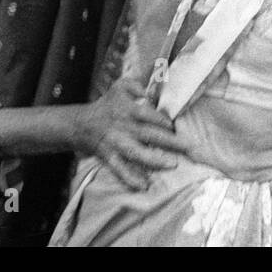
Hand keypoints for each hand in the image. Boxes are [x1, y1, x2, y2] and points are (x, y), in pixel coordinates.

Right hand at [73, 78, 191, 190]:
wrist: (82, 124)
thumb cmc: (107, 105)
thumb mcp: (120, 86)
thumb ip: (136, 84)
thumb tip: (149, 92)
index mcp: (129, 110)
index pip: (150, 116)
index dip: (165, 122)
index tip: (177, 128)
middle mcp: (125, 128)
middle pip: (150, 135)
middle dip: (171, 142)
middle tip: (190, 147)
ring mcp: (118, 144)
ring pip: (137, 154)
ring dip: (155, 160)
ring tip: (173, 165)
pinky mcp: (110, 157)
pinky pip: (120, 170)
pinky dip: (130, 179)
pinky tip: (144, 187)